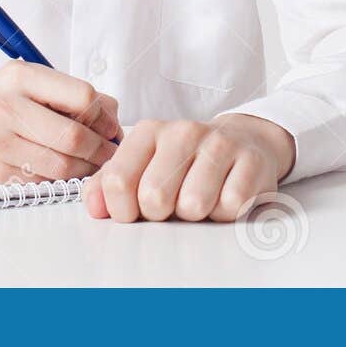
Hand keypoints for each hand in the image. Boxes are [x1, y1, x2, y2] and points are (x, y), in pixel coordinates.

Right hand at [0, 61, 120, 183]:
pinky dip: (61, 180)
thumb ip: (72, 95)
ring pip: (61, 166)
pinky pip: (42, 182)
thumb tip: (112, 121)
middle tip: (110, 153)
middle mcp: (4, 107)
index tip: (110, 126)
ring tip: (93, 164)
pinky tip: (65, 171)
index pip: (81, 96)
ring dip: (86, 169)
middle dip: (101, 149)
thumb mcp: (30, 82)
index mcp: (19, 76)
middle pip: (73, 136)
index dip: (103, 116)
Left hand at [83, 113, 295, 222]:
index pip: (118, 181)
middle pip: (154, 198)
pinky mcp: (251, 162)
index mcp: (149, 132)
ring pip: (193, 205)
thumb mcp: (143, 166)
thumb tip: (94, 207)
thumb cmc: (186, 162)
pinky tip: (224, 195)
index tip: (133, 212)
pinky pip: (229, 207)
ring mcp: (219, 144)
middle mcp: (183, 132)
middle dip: (161, 215)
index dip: (122, 210)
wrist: (244, 142)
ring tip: (200, 197)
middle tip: (172, 205)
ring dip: (195, 215)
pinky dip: (225, 213)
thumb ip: (109, 185)